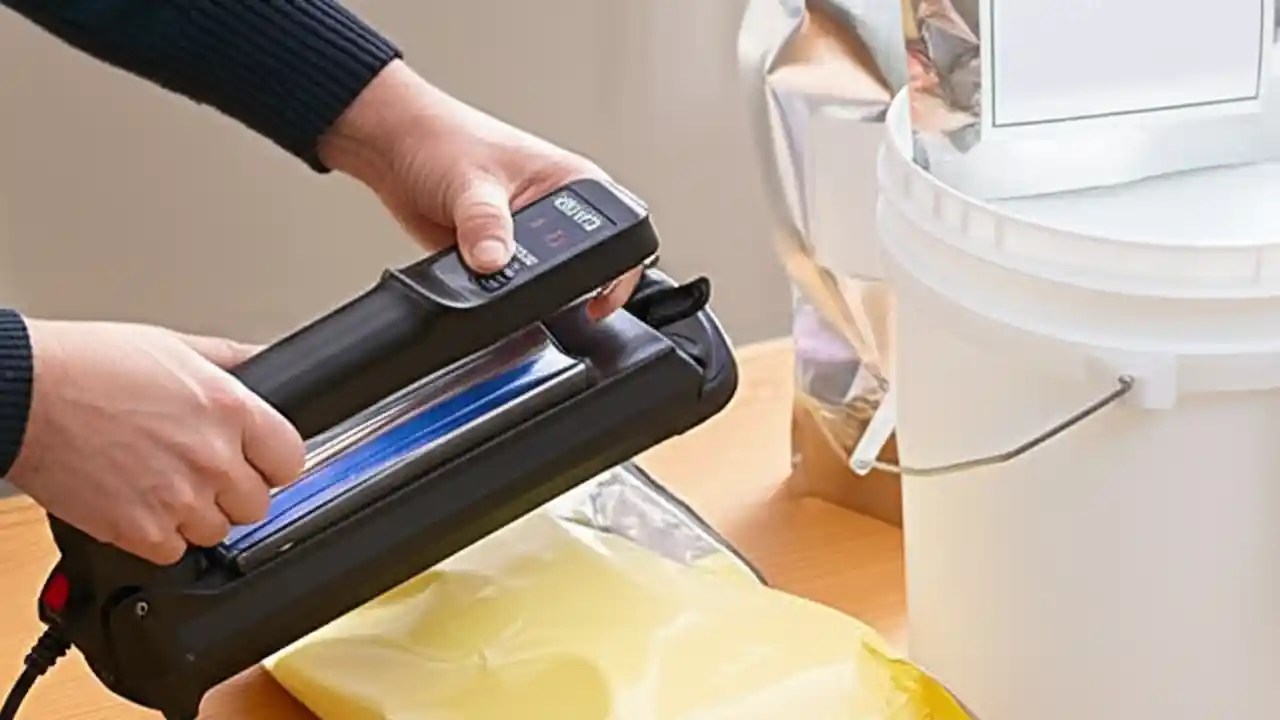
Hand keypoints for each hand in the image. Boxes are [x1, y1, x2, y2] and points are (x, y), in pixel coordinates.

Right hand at [6, 320, 304, 564]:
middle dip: (234, 489)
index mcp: (230, 410)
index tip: (260, 462)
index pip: (290, 460)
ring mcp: (179, 498)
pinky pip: (175, 552)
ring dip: (197, 514)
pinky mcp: (140, 531)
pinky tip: (140, 503)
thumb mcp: (176, 347)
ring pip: (218, 530)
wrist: (23, 395)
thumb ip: (232, 362)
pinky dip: (160, 536)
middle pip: (258, 502)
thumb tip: (268, 361)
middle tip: (202, 471)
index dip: (273, 462)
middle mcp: (212, 458)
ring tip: (164, 483)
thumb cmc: (89, 366)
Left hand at [318, 60, 642, 319]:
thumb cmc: (440, 139)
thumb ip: (485, 224)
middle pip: (583, 267)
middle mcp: (558, 209)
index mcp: (572, 181)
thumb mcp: (470, 182)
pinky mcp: (502, 255)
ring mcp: (529, 235)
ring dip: (525, 291)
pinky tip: (487, 287)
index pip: (618, 234)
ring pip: (545, 282)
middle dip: (560, 285)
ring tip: (503, 282)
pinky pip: (511, 288)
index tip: (597, 298)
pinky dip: (500, 294)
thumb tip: (494, 262)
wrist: (392, 149)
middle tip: (533, 287)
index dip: (616, 271)